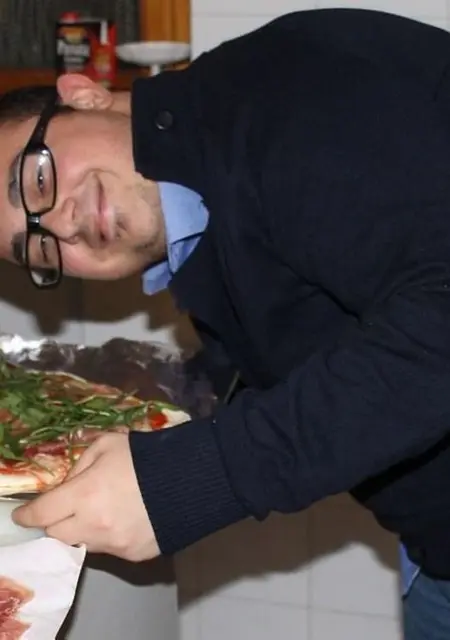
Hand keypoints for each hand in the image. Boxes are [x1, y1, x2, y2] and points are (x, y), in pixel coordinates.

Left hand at [12, 433, 159, 561]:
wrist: (193, 480)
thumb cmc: (148, 456)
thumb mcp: (110, 444)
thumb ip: (82, 461)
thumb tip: (70, 482)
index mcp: (85, 494)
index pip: (42, 513)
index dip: (27, 514)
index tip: (22, 515)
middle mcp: (94, 525)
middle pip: (56, 535)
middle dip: (55, 522)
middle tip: (65, 509)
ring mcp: (114, 544)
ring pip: (83, 542)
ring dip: (84, 528)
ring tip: (103, 510)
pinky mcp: (132, 555)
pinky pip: (110, 548)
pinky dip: (110, 535)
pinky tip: (127, 518)